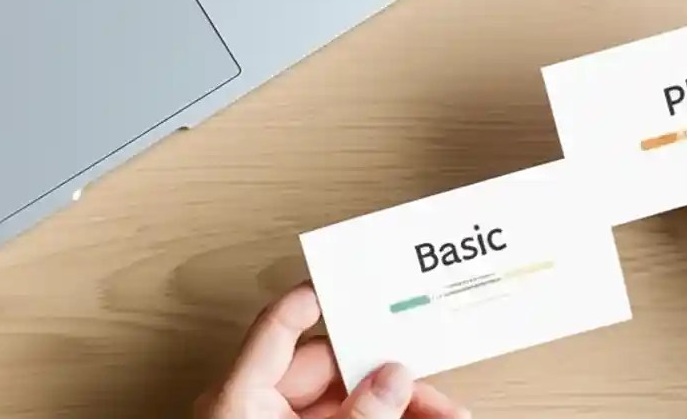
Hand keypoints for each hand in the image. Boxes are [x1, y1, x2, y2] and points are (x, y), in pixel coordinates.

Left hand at [194, 284, 469, 418]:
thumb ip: (361, 413)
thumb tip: (394, 376)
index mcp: (241, 393)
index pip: (281, 322)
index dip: (318, 294)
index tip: (356, 281)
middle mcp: (252, 407)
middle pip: (327, 368)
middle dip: (387, 372)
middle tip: (431, 380)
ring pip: (341, 403)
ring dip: (394, 406)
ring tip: (446, 414)